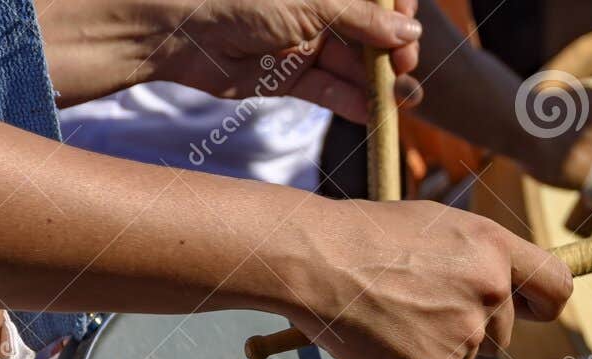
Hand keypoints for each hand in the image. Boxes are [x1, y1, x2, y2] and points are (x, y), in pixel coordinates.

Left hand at [146, 0, 424, 121]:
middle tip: (404, 69)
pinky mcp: (290, 78)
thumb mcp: (312, 4)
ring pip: (354, 68)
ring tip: (402, 101)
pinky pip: (330, 91)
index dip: (399, 11)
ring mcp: (305, 45)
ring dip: (380, 84)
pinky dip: (352, 103)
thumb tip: (411, 31)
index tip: (409, 27)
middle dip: (393, 53)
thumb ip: (363, 19)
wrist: (180, 31)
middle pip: (371, 35)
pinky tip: (373, 114)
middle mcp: (317, 12)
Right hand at [281, 201, 572, 358]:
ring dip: (438, 344)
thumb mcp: (437, 225)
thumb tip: (510, 286)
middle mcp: (488, 293)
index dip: (545, 304)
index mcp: (493, 250)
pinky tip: (383, 333)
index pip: (556, 287)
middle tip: (421, 302)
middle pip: (504, 333)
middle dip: (473, 326)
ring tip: (393, 310)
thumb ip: (482, 258)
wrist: (313, 261)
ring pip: (468, 356)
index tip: (533, 310)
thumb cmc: (367, 235)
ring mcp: (463, 336)